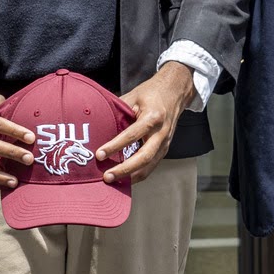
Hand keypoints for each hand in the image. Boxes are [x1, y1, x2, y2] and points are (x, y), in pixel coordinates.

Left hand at [98, 62, 195, 183]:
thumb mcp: (133, 97)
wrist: (175, 92)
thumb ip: (118, 111)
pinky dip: (138, 174)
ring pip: (149, 166)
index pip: (131, 135)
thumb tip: (99, 125)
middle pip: (144, 157)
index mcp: (153, 117)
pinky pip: (151, 166)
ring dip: (131, 176)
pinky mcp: (165, 149)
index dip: (115, 146)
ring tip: (113, 181)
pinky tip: (125, 179)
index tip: (99, 154)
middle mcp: (161, 132)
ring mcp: (165, 143)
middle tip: (107, 176)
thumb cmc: (151, 93)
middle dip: (124, 169)